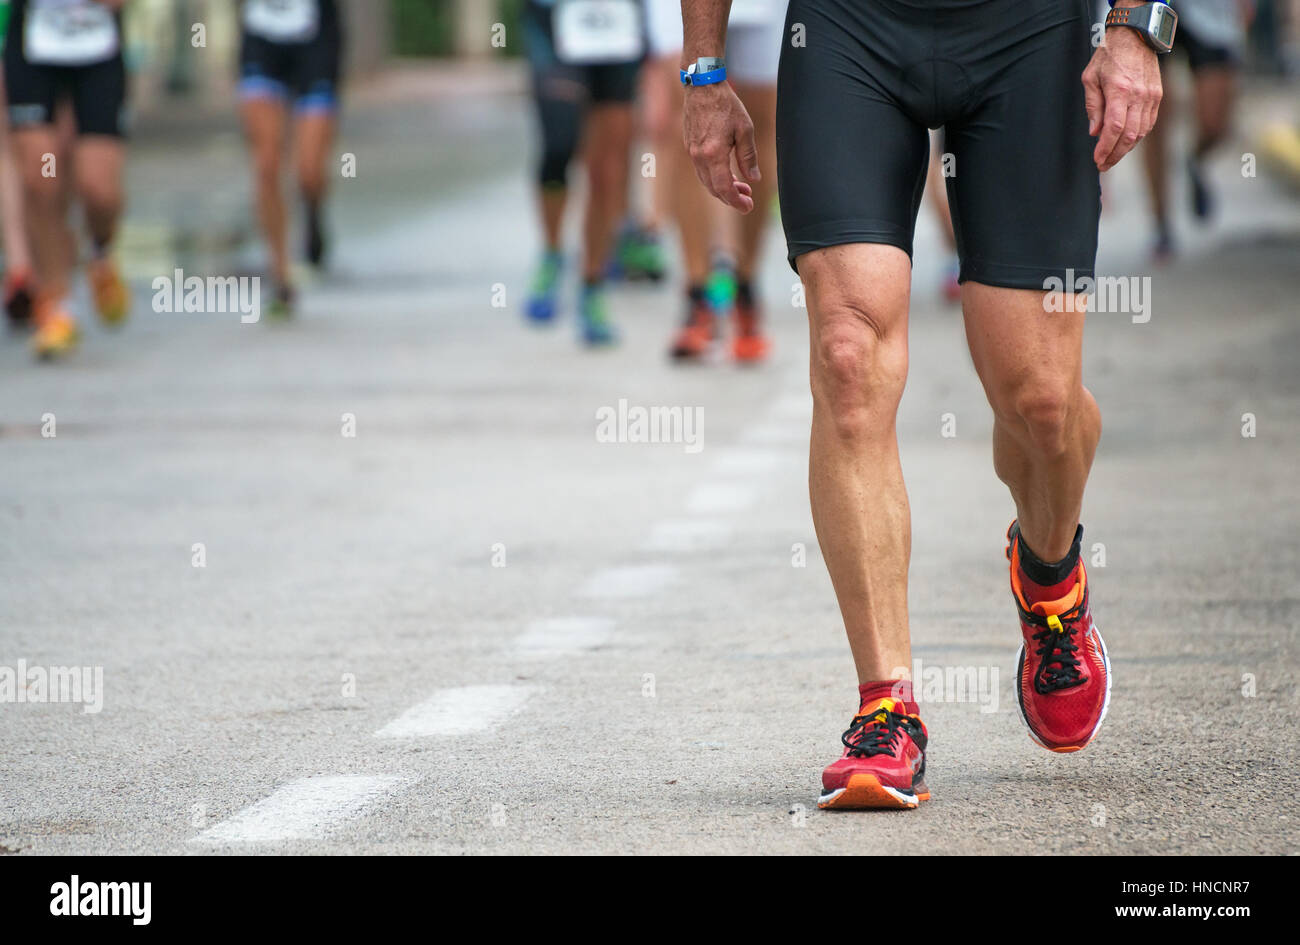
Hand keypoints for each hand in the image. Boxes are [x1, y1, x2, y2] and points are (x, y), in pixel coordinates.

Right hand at [682, 82, 758, 212]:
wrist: (702, 86)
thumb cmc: (725, 104)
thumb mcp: (745, 129)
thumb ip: (748, 157)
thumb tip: (754, 179)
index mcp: (713, 154)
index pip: (724, 188)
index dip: (736, 201)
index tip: (748, 207)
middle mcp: (699, 157)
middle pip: (713, 189)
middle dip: (731, 197)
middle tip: (747, 199)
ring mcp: (692, 153)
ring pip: (706, 181)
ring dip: (722, 188)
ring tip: (741, 187)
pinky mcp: (690, 147)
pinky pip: (701, 170)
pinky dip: (714, 177)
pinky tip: (727, 173)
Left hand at [1081, 24, 1162, 171]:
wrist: (1135, 36)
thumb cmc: (1109, 55)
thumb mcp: (1090, 78)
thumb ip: (1093, 106)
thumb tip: (1095, 132)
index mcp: (1120, 90)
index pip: (1115, 128)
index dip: (1106, 148)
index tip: (1097, 160)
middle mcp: (1139, 95)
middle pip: (1130, 135)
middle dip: (1115, 154)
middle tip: (1103, 165)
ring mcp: (1151, 96)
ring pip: (1141, 131)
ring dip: (1126, 148)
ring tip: (1112, 157)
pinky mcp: (1157, 95)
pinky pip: (1149, 123)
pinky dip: (1138, 136)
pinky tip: (1126, 143)